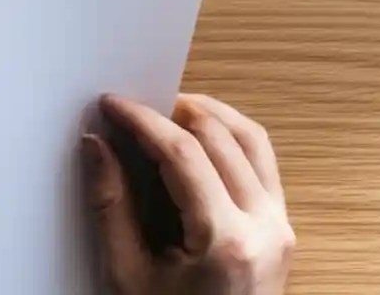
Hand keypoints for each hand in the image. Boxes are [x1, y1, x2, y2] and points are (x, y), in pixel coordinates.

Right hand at [84, 94, 295, 294]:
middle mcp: (265, 228)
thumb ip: (110, 205)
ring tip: (166, 111)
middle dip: (172, 111)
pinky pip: (262, 162)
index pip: (182, 152)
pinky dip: (230, 138)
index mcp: (225, 242)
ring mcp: (281, 227)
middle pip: (220, 136)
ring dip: (208, 116)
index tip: (113, 105)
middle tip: (134, 108)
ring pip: (252, 139)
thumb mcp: (127, 275)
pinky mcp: (283, 229)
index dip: (142, 119)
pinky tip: (198, 139)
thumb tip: (97, 145)